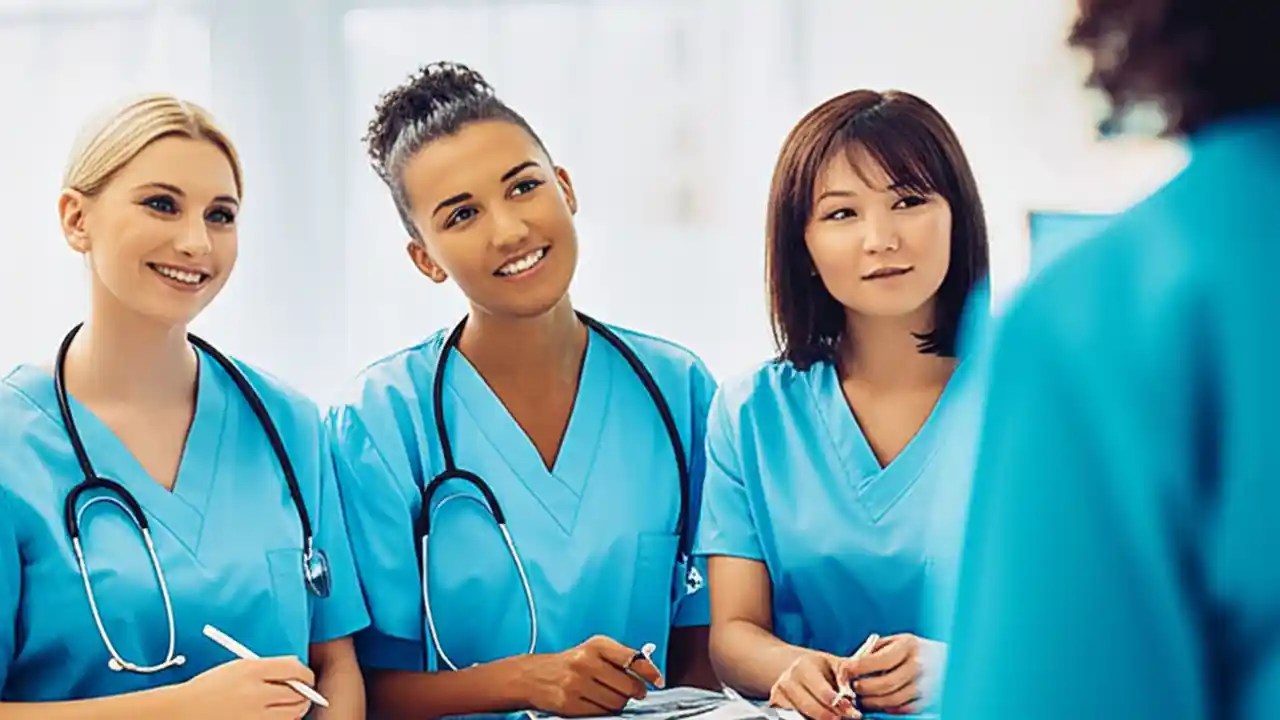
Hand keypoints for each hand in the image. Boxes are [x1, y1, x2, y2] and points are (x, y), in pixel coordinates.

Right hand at [176, 656, 316, 719]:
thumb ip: (267, 669)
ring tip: (287, 707)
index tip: (307, 678)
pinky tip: (272, 717)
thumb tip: (297, 674)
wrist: (180, 711)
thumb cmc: (208, 688)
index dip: (306, 675)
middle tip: (303, 695)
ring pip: (293, 714)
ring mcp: (254, 716)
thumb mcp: (237, 668)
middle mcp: (256, 693)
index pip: (295, 669)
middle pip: (298, 694)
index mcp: (252, 670)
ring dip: (296, 710)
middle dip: (304, 694)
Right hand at [519, 635, 664, 716]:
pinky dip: (603, 711)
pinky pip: (600, 713)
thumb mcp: (594, 651)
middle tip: (634, 693)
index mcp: (597, 644)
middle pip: (628, 686)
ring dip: (619, 704)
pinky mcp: (569, 703)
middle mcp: (587, 661)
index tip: (658, 681)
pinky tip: (596, 703)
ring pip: (616, 702)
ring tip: (609, 696)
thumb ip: (620, 658)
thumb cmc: (571, 663)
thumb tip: (649, 673)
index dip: (650, 672)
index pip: (632, 658)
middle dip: (635, 692)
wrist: (533, 675)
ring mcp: (576, 683)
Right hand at [768, 652, 854, 719]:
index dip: (839, 705)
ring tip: (833, 718)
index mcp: (805, 665)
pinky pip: (790, 716)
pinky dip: (805, 718)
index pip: (823, 692)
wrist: (798, 670)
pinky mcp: (774, 703)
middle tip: (843, 718)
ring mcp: (779, 691)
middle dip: (829, 716)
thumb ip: (845, 677)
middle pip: (811, 707)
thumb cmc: (823, 669)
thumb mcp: (836, 666)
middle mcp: (788, 678)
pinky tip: (817, 718)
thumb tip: (849, 695)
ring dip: (817, 719)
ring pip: (799, 715)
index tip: (852, 712)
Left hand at [836, 635, 944, 714]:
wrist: (946, 660)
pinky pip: (902, 709)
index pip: (878, 660)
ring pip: (892, 701)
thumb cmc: (912, 650)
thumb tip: (848, 666)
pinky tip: (878, 703)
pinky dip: (886, 709)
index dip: (857, 668)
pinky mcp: (927, 701)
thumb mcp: (895, 642)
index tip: (844, 671)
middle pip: (884, 684)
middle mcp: (919, 665)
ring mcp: (925, 685)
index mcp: (908, 645)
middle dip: (862, 689)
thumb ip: (874, 652)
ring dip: (871, 702)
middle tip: (851, 689)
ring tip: (861, 698)